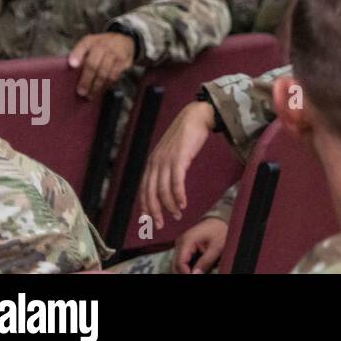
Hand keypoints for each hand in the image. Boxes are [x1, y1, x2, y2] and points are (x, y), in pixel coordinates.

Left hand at [68, 32, 134, 98]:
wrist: (124, 39)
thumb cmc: (101, 44)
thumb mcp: (88, 42)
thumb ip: (78, 52)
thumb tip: (71, 65)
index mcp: (92, 41)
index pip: (83, 46)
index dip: (77, 55)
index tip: (72, 64)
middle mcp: (104, 47)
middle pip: (93, 65)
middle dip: (86, 80)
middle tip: (81, 92)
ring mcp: (116, 55)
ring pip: (105, 73)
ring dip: (97, 86)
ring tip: (91, 95)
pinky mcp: (125, 62)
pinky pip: (115, 76)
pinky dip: (107, 85)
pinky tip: (102, 90)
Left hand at [139, 101, 215, 227]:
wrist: (195, 116)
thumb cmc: (186, 134)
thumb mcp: (171, 151)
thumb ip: (167, 165)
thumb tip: (167, 180)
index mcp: (152, 162)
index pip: (144, 189)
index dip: (145, 206)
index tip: (148, 219)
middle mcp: (155, 163)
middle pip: (151, 193)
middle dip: (154, 212)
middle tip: (160, 224)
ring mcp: (166, 161)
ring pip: (163, 191)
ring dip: (169, 206)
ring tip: (176, 215)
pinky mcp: (179, 159)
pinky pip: (176, 183)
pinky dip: (179, 196)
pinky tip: (183, 204)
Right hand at [173, 217, 227, 274]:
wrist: (220, 220)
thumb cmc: (220, 231)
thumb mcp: (216, 248)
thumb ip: (205, 262)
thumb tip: (195, 275)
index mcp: (186, 240)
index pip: (179, 263)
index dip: (185, 273)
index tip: (195, 276)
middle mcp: (180, 242)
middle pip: (175, 265)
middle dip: (184, 272)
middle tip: (197, 274)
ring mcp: (180, 244)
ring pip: (177, 263)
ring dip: (185, 270)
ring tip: (198, 271)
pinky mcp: (183, 247)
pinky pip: (181, 260)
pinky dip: (187, 266)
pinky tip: (196, 268)